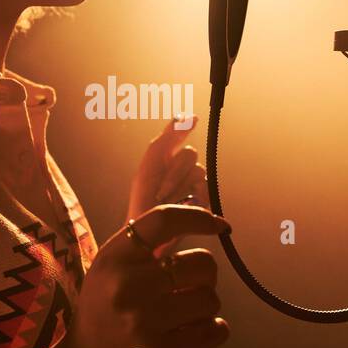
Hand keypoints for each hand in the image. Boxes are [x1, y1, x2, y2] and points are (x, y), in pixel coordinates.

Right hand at [57, 204, 231, 347]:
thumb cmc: (104, 313)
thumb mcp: (110, 270)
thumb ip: (146, 248)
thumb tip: (208, 221)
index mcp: (113, 258)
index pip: (164, 221)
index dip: (198, 217)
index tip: (219, 226)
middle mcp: (127, 285)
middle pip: (202, 264)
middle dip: (204, 278)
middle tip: (186, 291)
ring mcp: (144, 322)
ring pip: (211, 299)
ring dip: (204, 309)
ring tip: (181, 319)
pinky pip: (216, 331)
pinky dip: (211, 332)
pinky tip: (189, 337)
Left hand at [126, 115, 210, 258]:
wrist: (149, 232)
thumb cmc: (143, 200)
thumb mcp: (149, 168)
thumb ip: (165, 140)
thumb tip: (185, 115)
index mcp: (163, 157)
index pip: (177, 134)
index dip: (184, 126)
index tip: (193, 120)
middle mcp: (179, 167)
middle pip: (189, 155)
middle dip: (175, 173)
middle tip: (160, 191)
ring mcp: (192, 183)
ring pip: (198, 172)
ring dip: (181, 187)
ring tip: (167, 202)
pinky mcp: (202, 199)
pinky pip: (205, 189)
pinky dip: (192, 198)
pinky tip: (182, 207)